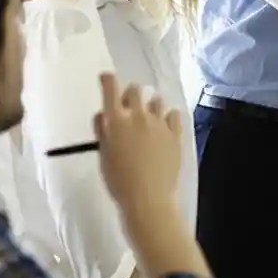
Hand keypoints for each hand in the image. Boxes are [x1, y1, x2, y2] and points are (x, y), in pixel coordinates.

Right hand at [94, 73, 182, 213]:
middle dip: (130, 94)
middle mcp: (138, 116)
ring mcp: (159, 123)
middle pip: (135, 90)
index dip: (108, 80)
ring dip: (150, 105)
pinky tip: (164, 127)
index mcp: (116, 121)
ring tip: (148, 120)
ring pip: (156, 100)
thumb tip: (104, 114)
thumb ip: (102, 131)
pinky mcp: (175, 133)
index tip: (106, 78)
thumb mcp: (103, 155)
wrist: (148, 198)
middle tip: (128, 107)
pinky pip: (174, 114)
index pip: (110, 88)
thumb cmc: (119, 180)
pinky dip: (168, 117)